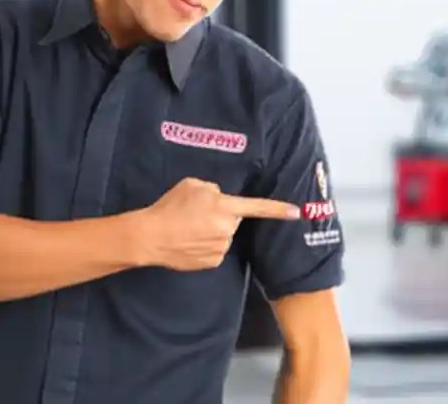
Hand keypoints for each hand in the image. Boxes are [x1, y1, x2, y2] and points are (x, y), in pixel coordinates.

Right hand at [139, 177, 299, 270]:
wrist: (151, 236)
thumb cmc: (170, 207)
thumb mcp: (192, 185)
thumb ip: (213, 190)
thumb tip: (220, 199)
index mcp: (225, 207)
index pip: (258, 207)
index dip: (278, 209)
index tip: (296, 212)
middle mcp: (227, 228)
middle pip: (233, 220)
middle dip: (221, 216)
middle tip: (197, 214)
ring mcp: (221, 247)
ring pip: (224, 235)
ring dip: (212, 231)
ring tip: (189, 228)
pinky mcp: (213, 262)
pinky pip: (215, 250)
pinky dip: (205, 246)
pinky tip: (189, 242)